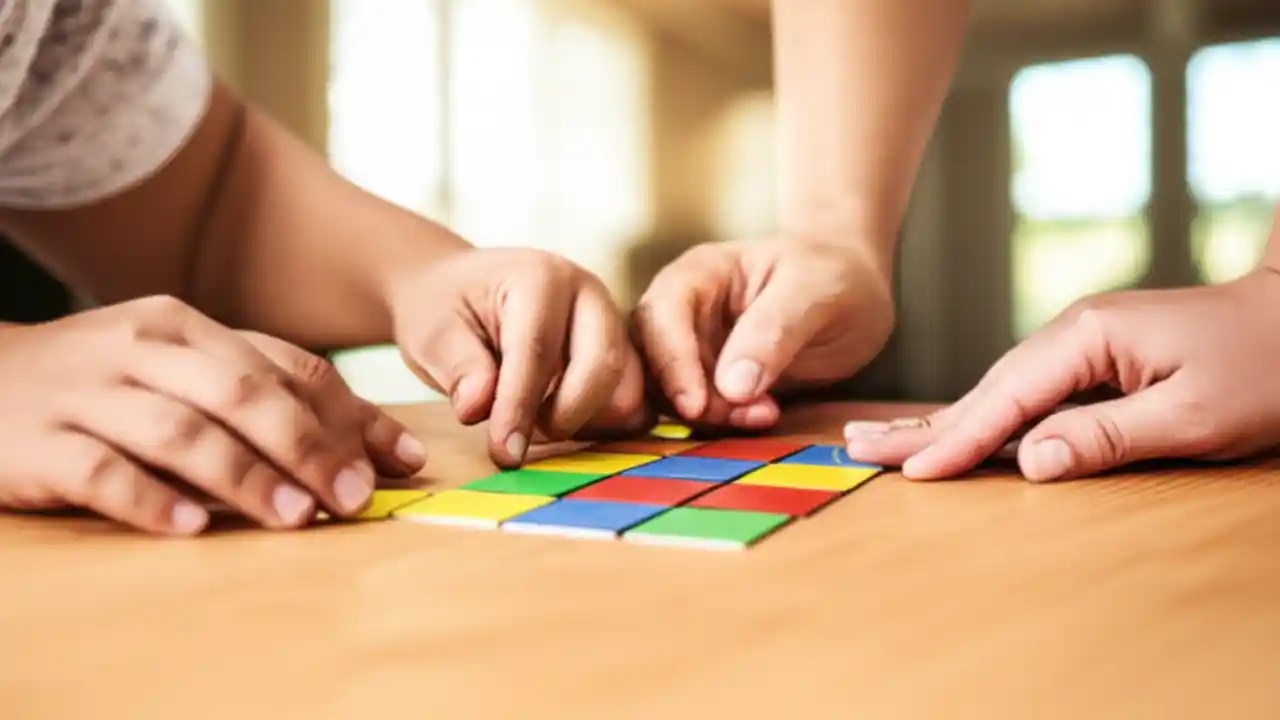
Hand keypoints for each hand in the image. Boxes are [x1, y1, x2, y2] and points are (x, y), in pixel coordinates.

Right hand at [0, 296, 425, 534]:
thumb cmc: (104, 383)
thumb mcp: (179, 368)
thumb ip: (260, 393)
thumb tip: (361, 446)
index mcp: (189, 327)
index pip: (288, 367)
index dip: (352, 414)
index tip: (404, 460)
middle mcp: (144, 350)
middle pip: (241, 394)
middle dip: (309, 447)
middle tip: (355, 496)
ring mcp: (90, 394)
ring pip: (180, 431)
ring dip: (246, 477)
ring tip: (296, 517)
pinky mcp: (40, 443)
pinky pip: (102, 472)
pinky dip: (152, 500)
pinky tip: (194, 528)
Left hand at [392, 248, 647, 466]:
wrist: (460, 293)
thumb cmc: (445, 311)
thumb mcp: (431, 332)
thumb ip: (458, 367)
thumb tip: (477, 408)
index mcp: (541, 278)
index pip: (538, 350)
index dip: (520, 407)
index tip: (504, 453)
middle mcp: (589, 295)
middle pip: (603, 366)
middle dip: (565, 416)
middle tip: (519, 436)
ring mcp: (613, 325)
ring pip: (626, 391)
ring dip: (585, 422)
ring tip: (536, 420)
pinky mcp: (623, 355)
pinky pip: (634, 405)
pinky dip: (601, 425)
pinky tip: (559, 420)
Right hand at [632, 238, 893, 428]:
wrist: (855, 295)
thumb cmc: (838, 277)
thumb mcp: (817, 292)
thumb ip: (774, 331)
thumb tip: (732, 385)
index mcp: (700, 273)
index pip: (661, 315)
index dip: (671, 362)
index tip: (695, 406)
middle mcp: (684, 310)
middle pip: (653, 360)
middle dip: (691, 396)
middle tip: (748, 414)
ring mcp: (693, 347)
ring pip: (669, 392)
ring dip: (710, 415)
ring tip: (766, 413)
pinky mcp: (709, 380)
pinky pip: (696, 409)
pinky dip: (722, 422)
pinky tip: (763, 415)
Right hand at [845, 271, 1279, 480]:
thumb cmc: (1266, 365)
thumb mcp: (1194, 416)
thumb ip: (1106, 438)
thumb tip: (1029, 461)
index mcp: (1088, 337)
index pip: (1005, 398)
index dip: (957, 439)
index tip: (910, 470)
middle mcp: (1073, 333)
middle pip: (984, 388)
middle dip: (922, 423)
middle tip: (854, 446)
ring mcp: (1082, 343)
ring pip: (999, 391)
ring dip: (945, 421)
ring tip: (886, 442)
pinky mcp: (1095, 359)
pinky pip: (1026, 393)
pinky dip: (985, 417)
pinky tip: (957, 432)